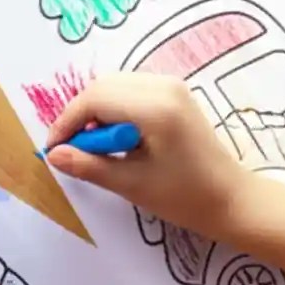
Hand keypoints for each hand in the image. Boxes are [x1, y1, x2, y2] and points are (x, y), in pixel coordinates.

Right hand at [45, 73, 249, 237]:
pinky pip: (130, 90)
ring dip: (96, 111)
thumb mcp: (131, 185)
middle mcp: (163, 86)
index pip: (95, 100)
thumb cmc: (185, 197)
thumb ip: (89, 166)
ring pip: (114, 85)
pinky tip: (116, 138)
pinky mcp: (174, 93)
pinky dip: (114, 109)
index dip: (67, 122)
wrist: (232, 199)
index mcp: (155, 108)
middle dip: (80, 115)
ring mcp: (171, 86)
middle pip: (102, 86)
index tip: (53, 149)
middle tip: (72, 149)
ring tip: (95, 147)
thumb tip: (54, 154)